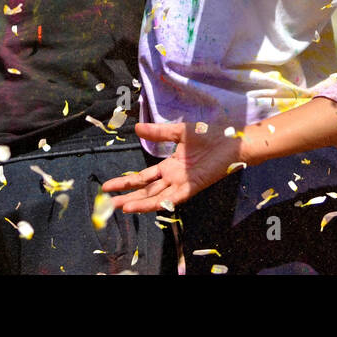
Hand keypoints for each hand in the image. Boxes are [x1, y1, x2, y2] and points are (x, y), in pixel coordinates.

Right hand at [101, 122, 241, 212]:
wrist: (230, 142)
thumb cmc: (209, 135)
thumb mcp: (179, 131)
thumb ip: (158, 132)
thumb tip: (136, 129)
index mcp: (170, 166)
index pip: (143, 178)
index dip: (126, 182)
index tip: (107, 185)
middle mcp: (173, 178)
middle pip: (145, 191)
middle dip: (126, 196)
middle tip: (105, 202)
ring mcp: (180, 185)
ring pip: (154, 197)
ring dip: (136, 203)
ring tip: (118, 207)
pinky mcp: (190, 188)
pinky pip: (168, 199)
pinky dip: (153, 203)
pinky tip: (140, 206)